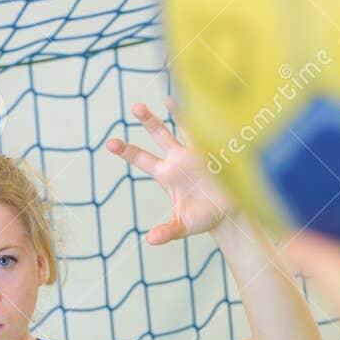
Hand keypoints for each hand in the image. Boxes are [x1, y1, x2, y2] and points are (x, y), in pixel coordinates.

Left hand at [107, 98, 233, 243]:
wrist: (229, 214)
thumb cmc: (203, 219)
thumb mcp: (183, 227)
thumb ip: (167, 232)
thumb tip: (150, 240)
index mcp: (165, 174)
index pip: (141, 159)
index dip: (127, 151)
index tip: (110, 143)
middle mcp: (178, 158)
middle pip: (159, 134)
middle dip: (148, 121)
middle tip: (135, 107)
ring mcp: (196, 152)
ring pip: (184, 127)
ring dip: (178, 113)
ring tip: (169, 99)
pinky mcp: (215, 151)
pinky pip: (210, 132)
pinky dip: (208, 121)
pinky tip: (205, 105)